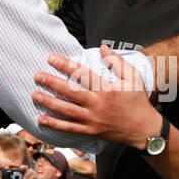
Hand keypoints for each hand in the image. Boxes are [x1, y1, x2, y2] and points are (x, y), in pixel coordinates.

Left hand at [33, 46, 160, 149]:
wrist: (143, 129)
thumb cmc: (138, 101)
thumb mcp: (134, 77)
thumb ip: (118, 61)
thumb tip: (102, 47)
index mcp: (107, 89)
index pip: (82, 74)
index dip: (65, 65)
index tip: (51, 58)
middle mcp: (97, 104)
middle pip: (69, 92)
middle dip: (51, 83)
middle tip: (37, 75)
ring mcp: (93, 119)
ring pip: (66, 110)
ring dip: (49, 102)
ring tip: (34, 94)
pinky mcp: (91, 131)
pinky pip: (69, 128)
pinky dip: (55, 124)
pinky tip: (42, 119)